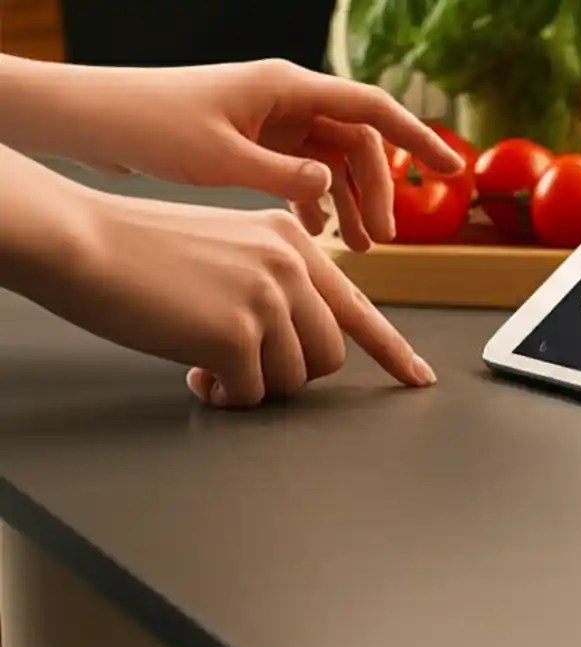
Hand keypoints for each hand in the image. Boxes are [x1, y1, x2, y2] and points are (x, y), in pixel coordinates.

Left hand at [4, 58, 463, 250]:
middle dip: (376, 192)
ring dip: (349, 202)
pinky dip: (316, 201)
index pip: (372, 110)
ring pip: (334, 163)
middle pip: (358, 144)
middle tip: (380, 241)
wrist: (96, 120)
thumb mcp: (220, 157)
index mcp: (286, 89)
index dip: (417, 139)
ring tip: (356, 248)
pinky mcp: (256, 141)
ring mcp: (273, 121)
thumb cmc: (150, 126)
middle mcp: (287, 100)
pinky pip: (304, 172)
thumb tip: (332, 188)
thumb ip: (282, 174)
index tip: (451, 169)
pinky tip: (316, 231)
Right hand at [26, 188, 433, 407]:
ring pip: (294, 379)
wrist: (85, 242)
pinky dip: (225, 394)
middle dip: (289, 372)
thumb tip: (300, 344)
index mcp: (294, 241)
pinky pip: (251, 394)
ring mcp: (269, 297)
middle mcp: (293, 265)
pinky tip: (195, 371)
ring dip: (253, 384)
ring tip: (208, 360)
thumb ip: (277, 285)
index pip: (359, 306)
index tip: (419, 377)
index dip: (393, 351)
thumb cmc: (144, 251)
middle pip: (328, 356)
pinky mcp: (238, 332)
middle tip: (238, 363)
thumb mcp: (231, 248)